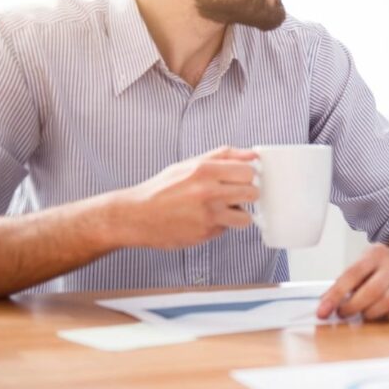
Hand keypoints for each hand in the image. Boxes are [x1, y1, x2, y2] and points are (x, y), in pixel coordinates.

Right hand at [114, 146, 258, 248]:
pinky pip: (226, 229)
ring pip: (245, 217)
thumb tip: (252, 155)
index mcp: (205, 170)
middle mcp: (209, 192)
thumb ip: (223, 156)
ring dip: (238, 214)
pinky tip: (204, 220)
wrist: (136, 216)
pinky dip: (220, 225)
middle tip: (234, 195)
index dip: (247, 176)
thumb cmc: (163, 188)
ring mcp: (208, 215)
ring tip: (223, 210)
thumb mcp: (190, 164)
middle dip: (247, 194)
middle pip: (252, 193)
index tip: (241, 179)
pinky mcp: (205, 233)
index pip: (248, 171)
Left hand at [316, 244, 388, 320]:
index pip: (352, 275)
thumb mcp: (361, 264)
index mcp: (375, 254)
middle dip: (353, 307)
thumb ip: (343, 282)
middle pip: (372, 290)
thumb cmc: (382, 264)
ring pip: (388, 302)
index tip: (323, 310)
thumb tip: (325, 302)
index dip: (335, 295)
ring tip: (363, 313)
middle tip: (343, 314)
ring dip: (371, 313)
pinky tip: (383, 314)